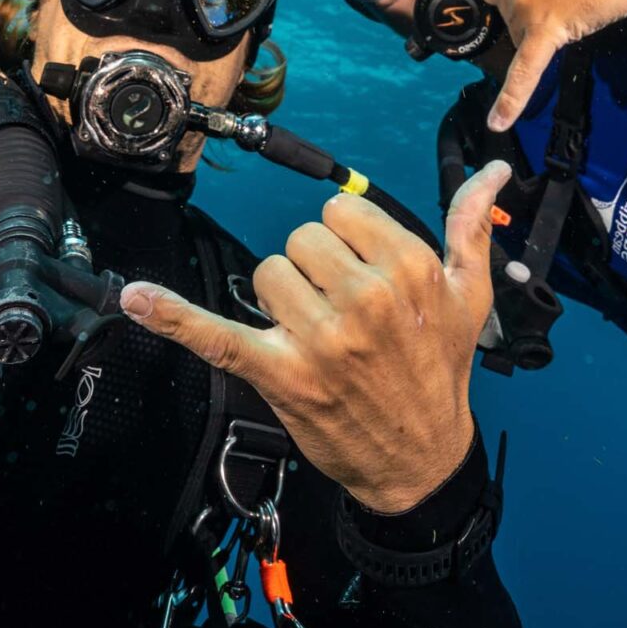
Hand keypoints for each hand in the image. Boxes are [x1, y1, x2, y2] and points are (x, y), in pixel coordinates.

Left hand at [121, 162, 512, 513]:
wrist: (423, 459)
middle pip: (300, 239)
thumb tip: (493, 168)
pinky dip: (171, 317)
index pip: (339, 211)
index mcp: (409, 268)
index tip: (362, 273)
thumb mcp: (471, 296)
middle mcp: (366, 298)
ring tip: (316, 335)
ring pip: (267, 274)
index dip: (346, 241)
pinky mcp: (281, 374)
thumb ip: (471, 225)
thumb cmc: (441, 371)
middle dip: (315, 269)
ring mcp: (321, 339)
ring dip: (282, 300)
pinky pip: (216, 334)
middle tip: (343, 313)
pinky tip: (133, 298)